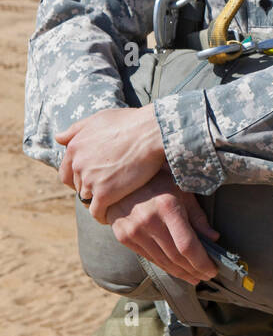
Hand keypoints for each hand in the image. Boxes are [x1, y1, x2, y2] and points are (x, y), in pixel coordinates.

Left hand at [56, 105, 165, 223]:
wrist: (150, 132)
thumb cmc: (129, 122)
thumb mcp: (98, 119)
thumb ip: (76, 129)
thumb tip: (58, 138)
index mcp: (74, 147)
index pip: (66, 171)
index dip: (77, 177)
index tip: (91, 179)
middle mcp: (78, 164)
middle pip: (77, 185)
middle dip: (88, 187)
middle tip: (105, 189)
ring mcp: (90, 180)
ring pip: (87, 198)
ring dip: (97, 200)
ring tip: (111, 201)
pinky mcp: (104, 194)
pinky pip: (96, 212)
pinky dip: (101, 215)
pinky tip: (109, 216)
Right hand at [105, 171, 219, 284]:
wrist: (120, 179)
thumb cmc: (158, 181)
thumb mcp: (183, 191)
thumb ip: (198, 216)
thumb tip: (214, 239)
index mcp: (167, 207)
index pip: (188, 245)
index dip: (202, 262)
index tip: (213, 269)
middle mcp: (148, 221)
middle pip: (176, 257)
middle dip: (194, 270)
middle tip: (207, 276)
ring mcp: (133, 231)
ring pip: (162, 261)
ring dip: (181, 273)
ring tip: (194, 278)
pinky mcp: (123, 237)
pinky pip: (149, 257)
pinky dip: (165, 266)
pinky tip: (176, 270)